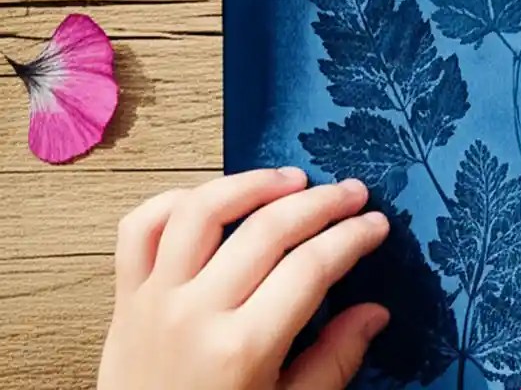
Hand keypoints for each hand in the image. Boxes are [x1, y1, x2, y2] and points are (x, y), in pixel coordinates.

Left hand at [98, 169, 390, 389]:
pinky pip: (141, 228)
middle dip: (321, 203)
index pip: (311, 267)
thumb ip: (334, 360)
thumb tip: (375, 313)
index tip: (376, 225)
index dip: (352, 237)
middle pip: (267, 230)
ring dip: (252, 184)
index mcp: (244, 349)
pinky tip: (213, 198)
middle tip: (352, 192)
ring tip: (290, 180)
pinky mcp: (126, 297)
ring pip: (202, 211)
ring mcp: (156, 300)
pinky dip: (174, 201)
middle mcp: (197, 314)